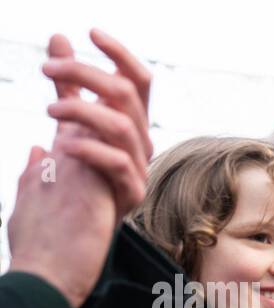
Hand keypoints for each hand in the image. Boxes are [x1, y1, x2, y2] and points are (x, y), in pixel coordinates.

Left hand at [43, 30, 152, 216]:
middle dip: (85, 74)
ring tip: (48, 111)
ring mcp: (140, 168)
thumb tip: (58, 37)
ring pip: (120, 125)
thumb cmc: (78, 170)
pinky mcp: (132, 193)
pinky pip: (116, 164)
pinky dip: (87, 150)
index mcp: (132, 123)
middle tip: (46, 69)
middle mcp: (142, 142)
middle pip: (126, 95)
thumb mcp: (71, 122)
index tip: (91, 32)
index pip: (138, 80)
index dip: (120, 54)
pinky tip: (59, 147)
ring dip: (80, 111)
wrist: (78, 225)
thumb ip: (67, 84)